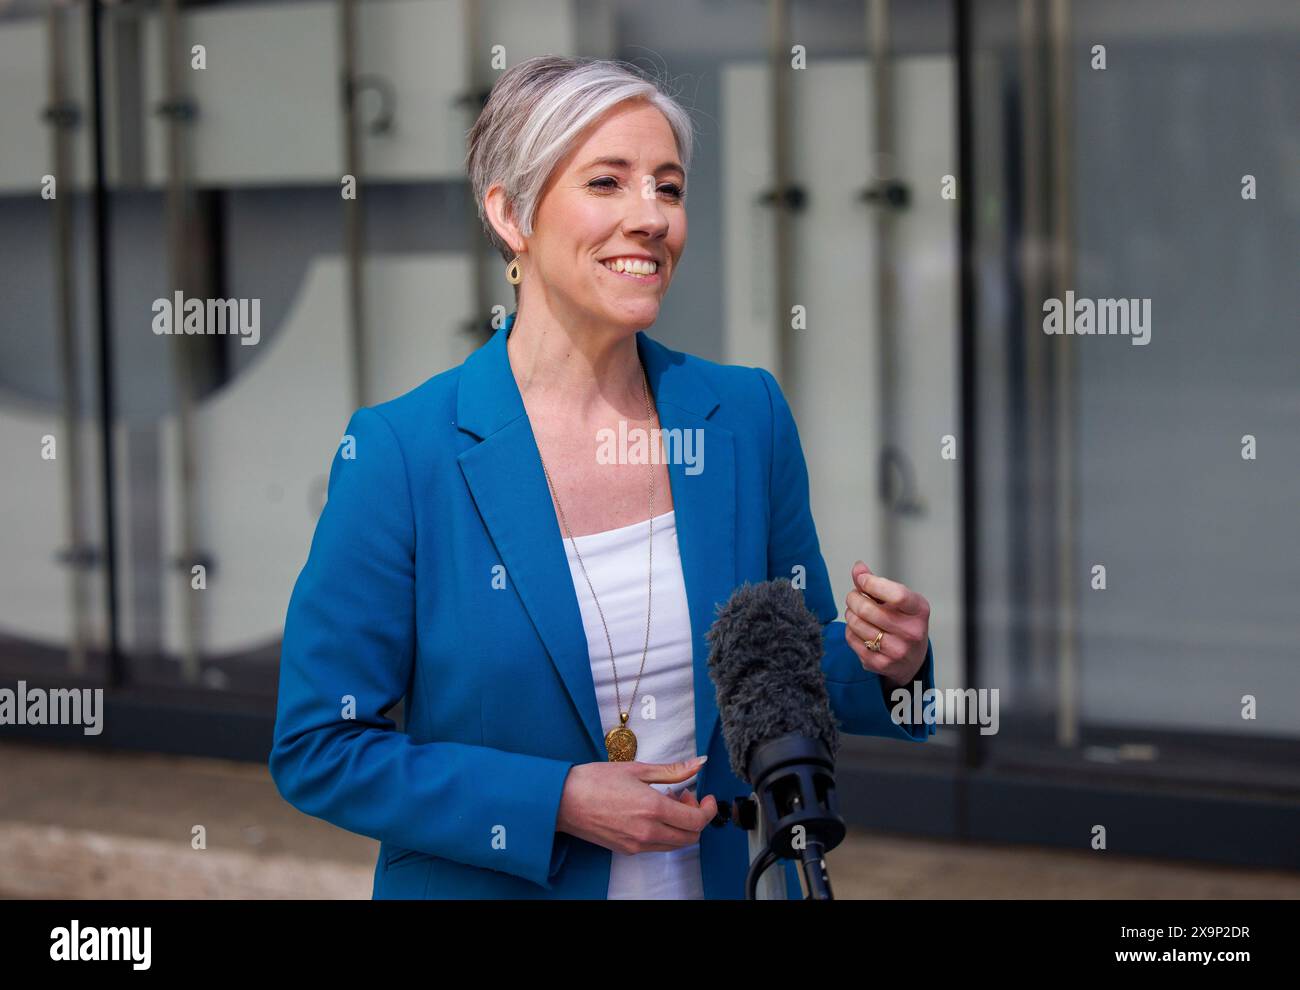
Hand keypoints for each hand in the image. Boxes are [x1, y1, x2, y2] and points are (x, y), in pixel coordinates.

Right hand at [556, 756, 718, 855]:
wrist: (562, 800)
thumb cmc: (595, 780)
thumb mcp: (637, 769)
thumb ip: (672, 770)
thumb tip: (698, 763)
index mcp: (653, 809)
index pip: (696, 821)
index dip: (708, 810)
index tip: (706, 797)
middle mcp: (648, 832)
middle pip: (690, 837)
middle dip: (694, 817)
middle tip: (683, 796)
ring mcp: (637, 844)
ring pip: (675, 844)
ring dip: (679, 826)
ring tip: (664, 802)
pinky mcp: (626, 850)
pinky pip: (656, 846)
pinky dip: (663, 832)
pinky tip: (649, 813)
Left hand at [843, 560, 930, 688]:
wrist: (912, 658)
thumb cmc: (905, 622)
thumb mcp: (899, 600)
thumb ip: (876, 582)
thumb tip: (858, 568)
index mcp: (919, 611)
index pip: (896, 595)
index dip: (872, 583)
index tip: (862, 580)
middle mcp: (912, 632)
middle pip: (868, 610)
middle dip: (853, 598)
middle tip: (853, 596)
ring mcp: (897, 650)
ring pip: (856, 624)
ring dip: (850, 613)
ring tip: (856, 612)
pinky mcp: (881, 664)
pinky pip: (852, 639)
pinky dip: (850, 630)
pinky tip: (858, 628)